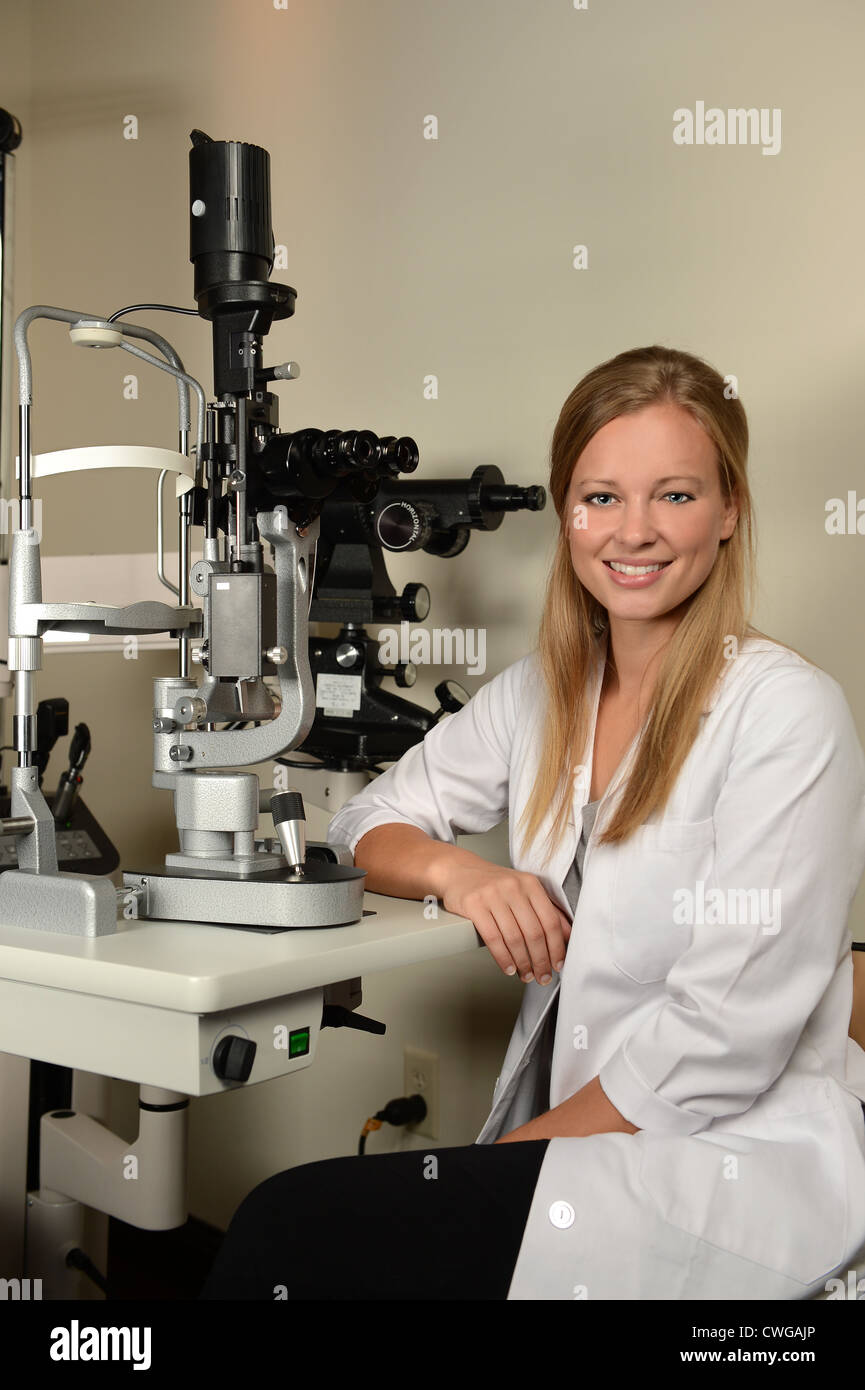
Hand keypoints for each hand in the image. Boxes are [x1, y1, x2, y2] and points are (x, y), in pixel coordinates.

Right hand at [440, 861, 571, 983]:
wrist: (459, 871)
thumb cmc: (494, 884)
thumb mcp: (523, 890)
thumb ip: (545, 910)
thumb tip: (566, 936)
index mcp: (530, 883)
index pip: (550, 921)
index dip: (557, 947)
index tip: (558, 964)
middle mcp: (513, 887)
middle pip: (534, 932)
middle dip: (541, 960)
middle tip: (543, 977)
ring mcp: (492, 895)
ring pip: (514, 938)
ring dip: (523, 963)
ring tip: (526, 975)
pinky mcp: (474, 905)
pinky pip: (493, 938)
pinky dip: (503, 958)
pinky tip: (508, 967)